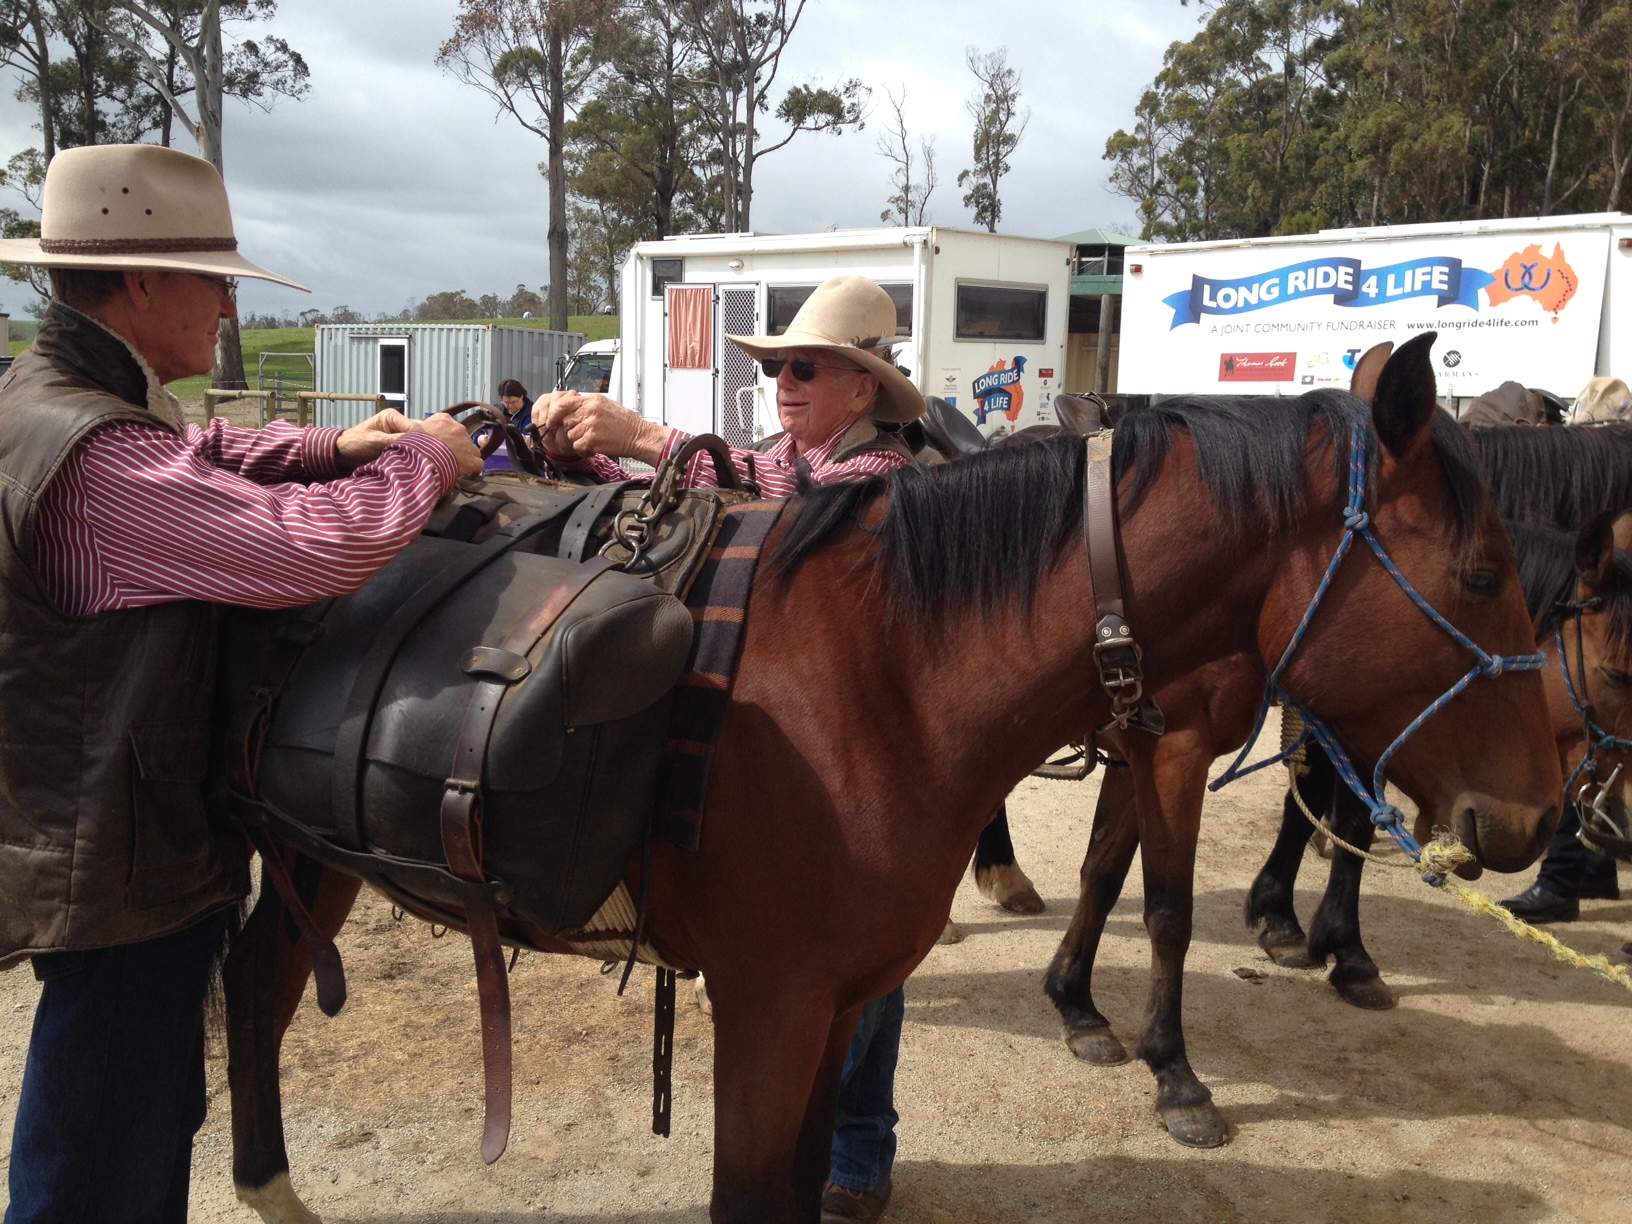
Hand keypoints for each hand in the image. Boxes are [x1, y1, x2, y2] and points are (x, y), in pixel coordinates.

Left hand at [335, 408, 414, 470]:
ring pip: (416, 442)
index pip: (414, 427)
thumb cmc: (354, 443)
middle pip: (418, 434)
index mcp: (392, 416)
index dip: (419, 440)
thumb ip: (395, 440)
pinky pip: (410, 450)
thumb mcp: (375, 441)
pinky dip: (410, 456)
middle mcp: (398, 423)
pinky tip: (410, 463)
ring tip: (414, 462)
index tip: (419, 453)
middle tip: (418, 459)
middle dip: (419, 446)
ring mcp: (399, 434)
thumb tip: (416, 442)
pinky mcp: (398, 445)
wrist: (343, 453)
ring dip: (415, 452)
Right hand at [415, 412, 484, 478]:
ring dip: (467, 457)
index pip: (451, 426)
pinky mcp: (471, 459)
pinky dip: (474, 469)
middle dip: (458, 447)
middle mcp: (458, 428)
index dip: (448, 438)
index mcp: (443, 419)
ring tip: (457, 466)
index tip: (443, 445)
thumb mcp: (413, 431)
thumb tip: (416, 433)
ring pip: (472, 450)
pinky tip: (467, 474)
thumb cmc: (412, 445)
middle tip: (449, 457)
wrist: (419, 457)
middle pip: (463, 438)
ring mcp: (467, 443)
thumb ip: (420, 430)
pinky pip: (478, 464)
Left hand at [535, 390, 667, 464]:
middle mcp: (590, 410)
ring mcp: (591, 424)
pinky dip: (584, 450)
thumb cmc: (625, 423)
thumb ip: (587, 406)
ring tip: (594, 441)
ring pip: (571, 435)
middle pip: (566, 421)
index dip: (556, 413)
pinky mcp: (593, 438)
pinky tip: (595, 448)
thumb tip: (569, 409)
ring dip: (579, 441)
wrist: (639, 436)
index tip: (552, 421)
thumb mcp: (606, 405)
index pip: (565, 403)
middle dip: (572, 430)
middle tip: (584, 434)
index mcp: (593, 400)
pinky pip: (578, 446)